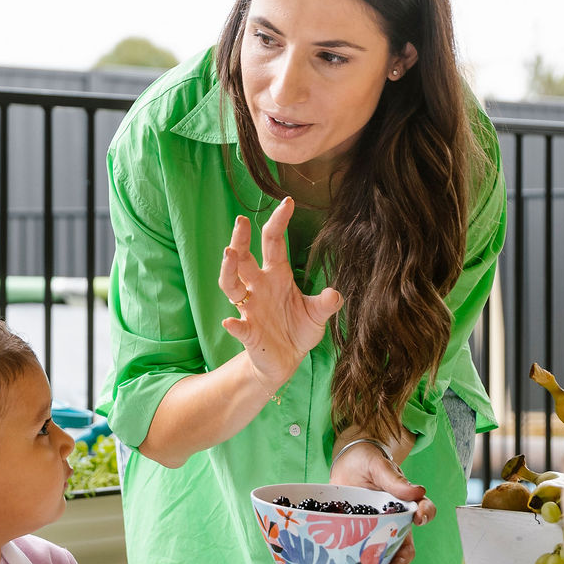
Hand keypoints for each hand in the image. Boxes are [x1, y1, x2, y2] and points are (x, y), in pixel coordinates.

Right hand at [219, 198, 343, 393]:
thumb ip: (326, 303)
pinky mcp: (248, 332)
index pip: (273, 243)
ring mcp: (250, 308)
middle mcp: (258, 287)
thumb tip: (335, 293)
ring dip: (228, 270)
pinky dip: (234, 324)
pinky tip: (230, 321)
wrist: (286, 361)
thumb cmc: (298, 330)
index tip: (286, 202)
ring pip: (232, 284)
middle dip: (241, 239)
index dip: (278, 222)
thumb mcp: (318, 315)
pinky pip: (239, 326)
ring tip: (228, 254)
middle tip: (241, 221)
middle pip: (244, 258)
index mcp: (277, 276)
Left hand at [329, 435, 436, 563]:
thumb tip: (417, 491)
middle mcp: (396, 519)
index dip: (425, 515)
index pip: (424, 510)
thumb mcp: (378, 464)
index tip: (419, 518)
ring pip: (387, 555)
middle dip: (400, 562)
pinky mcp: (361, 533)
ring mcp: (378, 529)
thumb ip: (394, 478)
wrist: (346, 464)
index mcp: (406, 501)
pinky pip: (366, 552)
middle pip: (406, 545)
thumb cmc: (367, 460)